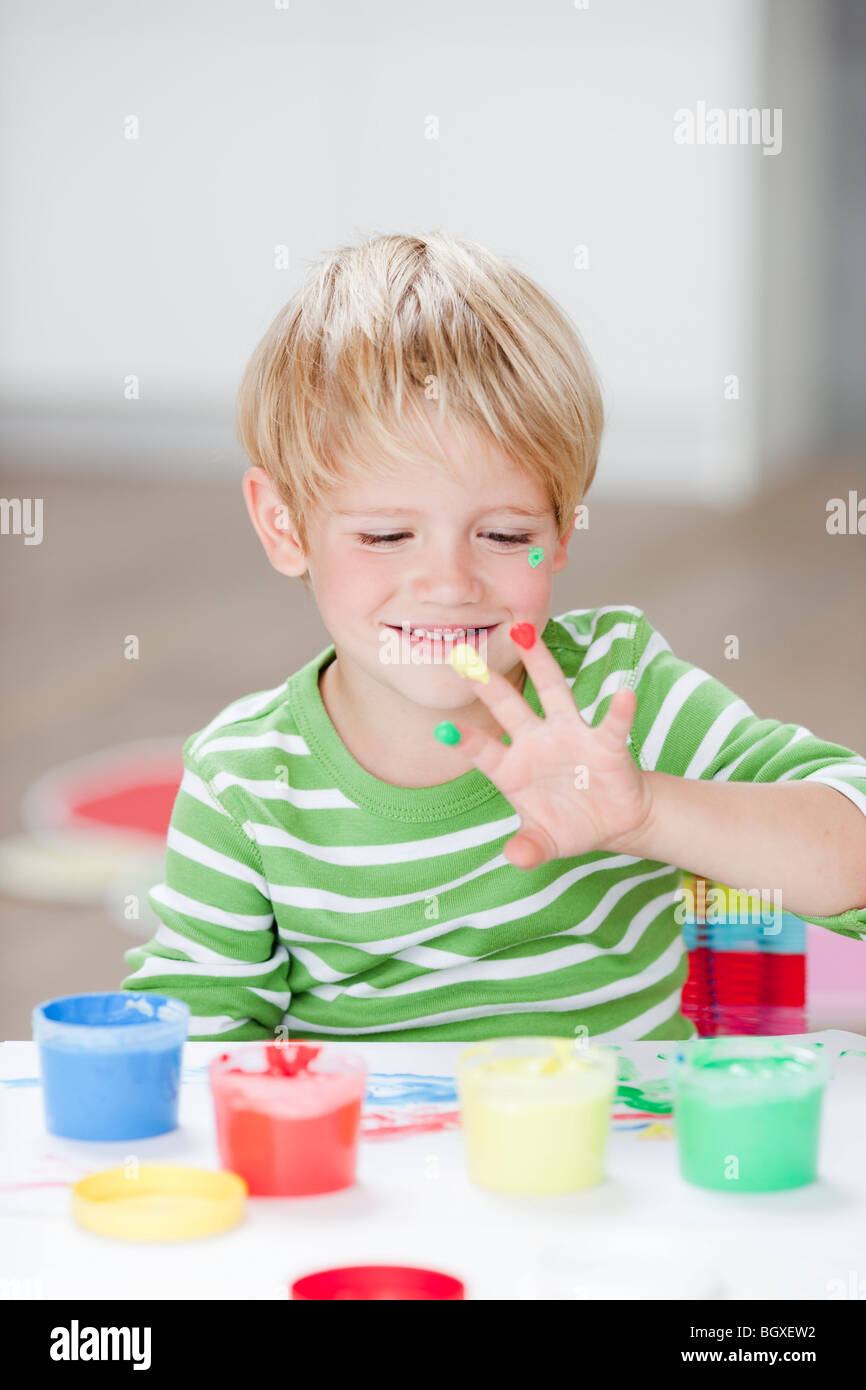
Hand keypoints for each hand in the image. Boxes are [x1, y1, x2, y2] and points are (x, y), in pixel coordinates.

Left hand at [441, 623, 654, 868]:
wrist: (613, 821)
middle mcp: (536, 743)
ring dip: (540, 662)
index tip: (441, 727)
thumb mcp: (545, 843)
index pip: (483, 750)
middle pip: (507, 706)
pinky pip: (610, 724)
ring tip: (526, 632)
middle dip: (486, 682)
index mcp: (512, 768)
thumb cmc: (568, 825)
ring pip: (552, 692)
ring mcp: (569, 736)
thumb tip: (515, 857)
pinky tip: (623, 694)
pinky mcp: (603, 743)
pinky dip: (617, 710)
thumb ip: (528, 849)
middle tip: (462, 653)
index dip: (464, 740)